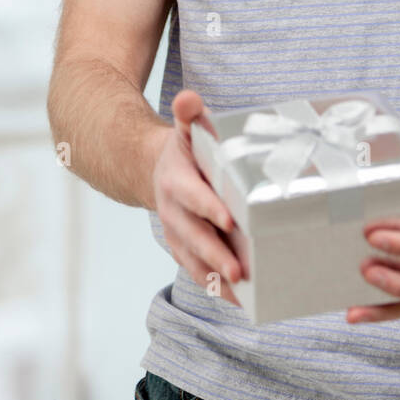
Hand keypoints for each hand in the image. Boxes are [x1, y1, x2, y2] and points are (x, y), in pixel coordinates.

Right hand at [151, 89, 245, 306]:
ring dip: (216, 278)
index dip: (209, 208)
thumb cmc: (186, 150)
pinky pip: (197, 272)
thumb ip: (189, 116)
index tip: (230, 220)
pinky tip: (241, 300)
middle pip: (193, 236)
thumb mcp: (186, 130)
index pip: (192, 196)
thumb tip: (188, 98)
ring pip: (193, 260)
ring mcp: (177, 233)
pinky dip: (216, 287)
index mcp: (176, 180)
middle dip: (215, 255)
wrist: (157, 171)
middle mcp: (173, 211)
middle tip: (239, 270)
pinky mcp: (184, 249)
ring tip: (242, 291)